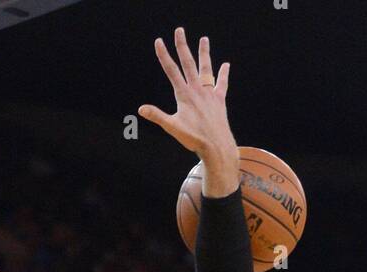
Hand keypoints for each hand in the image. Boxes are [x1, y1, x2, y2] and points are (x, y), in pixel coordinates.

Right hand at [140, 28, 235, 163]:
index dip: (164, 55)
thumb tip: (141, 109)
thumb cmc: (193, 138)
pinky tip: (225, 64)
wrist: (216, 146)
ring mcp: (209, 93)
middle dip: (182, 46)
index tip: (159, 41)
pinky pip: (221, 84)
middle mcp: (197, 90)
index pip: (171, 70)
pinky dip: (223, 74)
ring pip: (206, 68)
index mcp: (184, 95)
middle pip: (188, 63)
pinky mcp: (219, 100)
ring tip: (204, 39)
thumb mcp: (172, 127)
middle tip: (179, 30)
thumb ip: (157, 116)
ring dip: (204, 53)